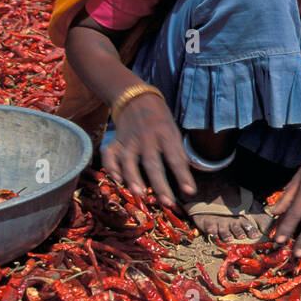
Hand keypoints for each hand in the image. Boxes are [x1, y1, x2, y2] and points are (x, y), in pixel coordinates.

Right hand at [102, 92, 195, 206]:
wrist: (136, 98)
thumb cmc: (160, 120)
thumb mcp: (174, 131)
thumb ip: (178, 154)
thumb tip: (186, 180)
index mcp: (165, 134)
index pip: (175, 157)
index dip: (183, 175)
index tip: (190, 192)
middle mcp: (146, 137)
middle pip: (152, 162)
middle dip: (160, 184)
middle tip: (168, 202)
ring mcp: (128, 139)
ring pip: (128, 160)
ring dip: (133, 178)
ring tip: (140, 193)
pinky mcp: (115, 141)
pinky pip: (110, 156)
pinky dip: (111, 168)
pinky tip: (118, 180)